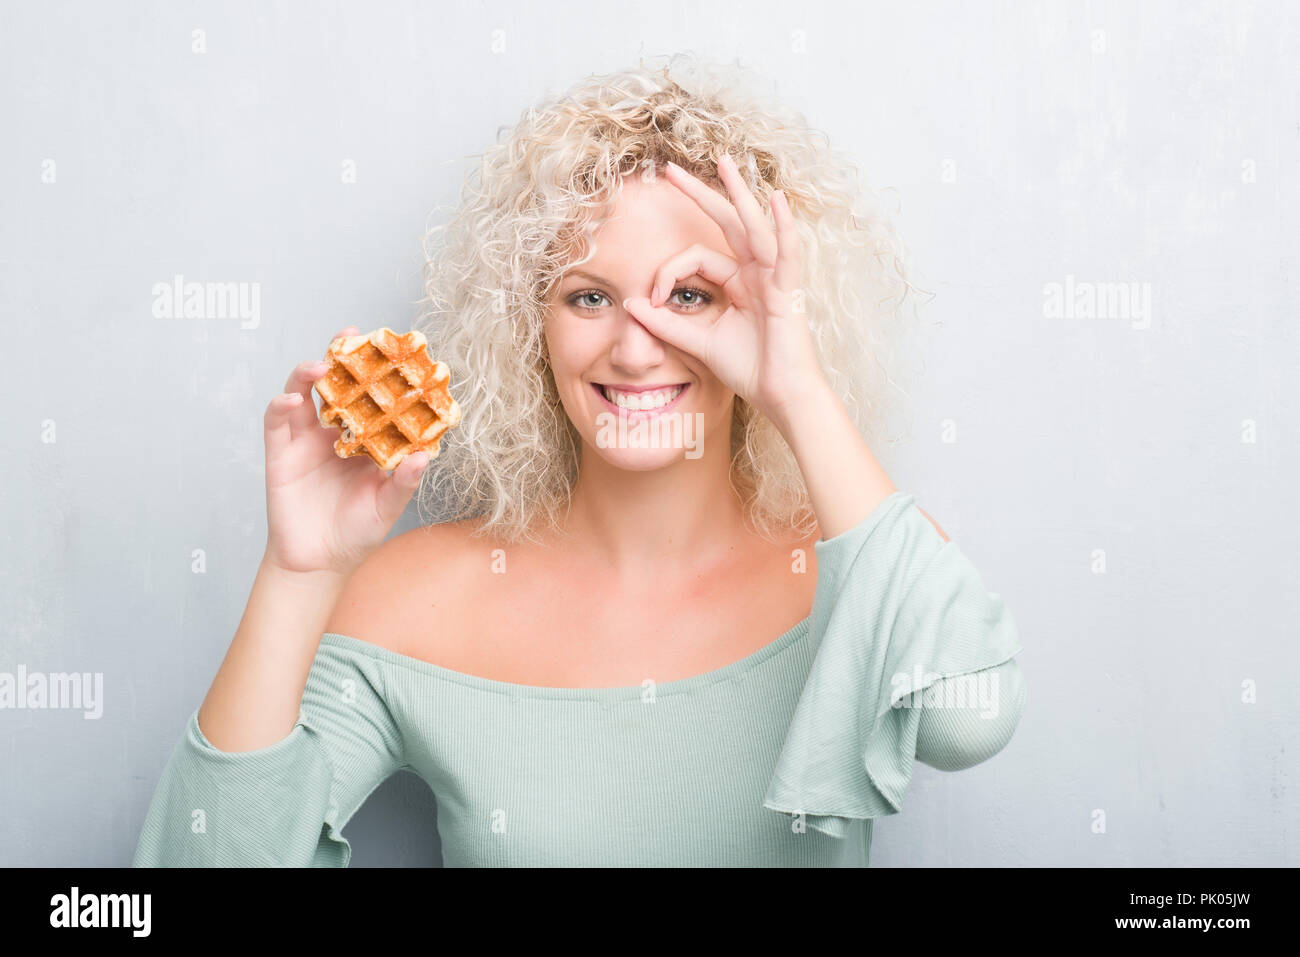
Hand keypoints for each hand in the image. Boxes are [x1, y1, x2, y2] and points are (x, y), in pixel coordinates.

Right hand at [262, 326, 428, 575]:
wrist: (319, 561)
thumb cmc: (357, 532)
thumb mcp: (387, 506)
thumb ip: (403, 482)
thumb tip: (424, 457)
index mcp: (363, 440)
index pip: (369, 398)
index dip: (375, 373)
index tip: (389, 350)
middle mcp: (333, 433)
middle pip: (334, 385)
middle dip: (340, 358)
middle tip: (350, 336)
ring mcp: (305, 439)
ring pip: (302, 394)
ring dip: (307, 374)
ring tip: (320, 366)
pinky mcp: (280, 452)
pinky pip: (276, 421)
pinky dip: (281, 405)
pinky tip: (291, 400)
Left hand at [622, 153, 829, 425]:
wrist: (780, 397)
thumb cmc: (750, 370)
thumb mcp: (698, 343)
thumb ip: (666, 324)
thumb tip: (631, 304)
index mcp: (738, 282)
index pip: (697, 259)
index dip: (668, 272)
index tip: (652, 300)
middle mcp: (757, 273)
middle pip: (727, 223)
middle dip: (700, 194)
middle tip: (670, 170)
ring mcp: (774, 279)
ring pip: (754, 227)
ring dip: (739, 192)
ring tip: (725, 161)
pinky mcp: (788, 292)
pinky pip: (787, 253)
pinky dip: (784, 227)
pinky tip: (776, 200)